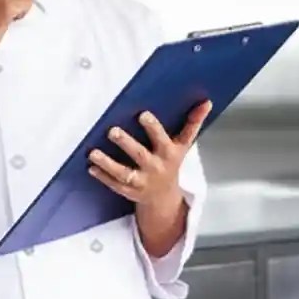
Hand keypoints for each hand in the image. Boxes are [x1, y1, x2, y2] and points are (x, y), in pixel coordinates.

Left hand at [87, 100, 212, 213]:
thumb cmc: (171, 162)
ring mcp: (141, 181)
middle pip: (140, 155)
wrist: (165, 196)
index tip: (143, 114)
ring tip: (93, 154)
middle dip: (126, 143)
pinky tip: (92, 168)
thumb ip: (193, 123)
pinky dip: (103, 177)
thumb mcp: (184, 144)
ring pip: (124, 173)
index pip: (161, 139)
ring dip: (108, 163)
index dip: (153, 127)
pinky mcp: (129, 191)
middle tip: (112, 131)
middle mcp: (155, 168)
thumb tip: (206, 102)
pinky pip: (114, 185)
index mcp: (169, 153)